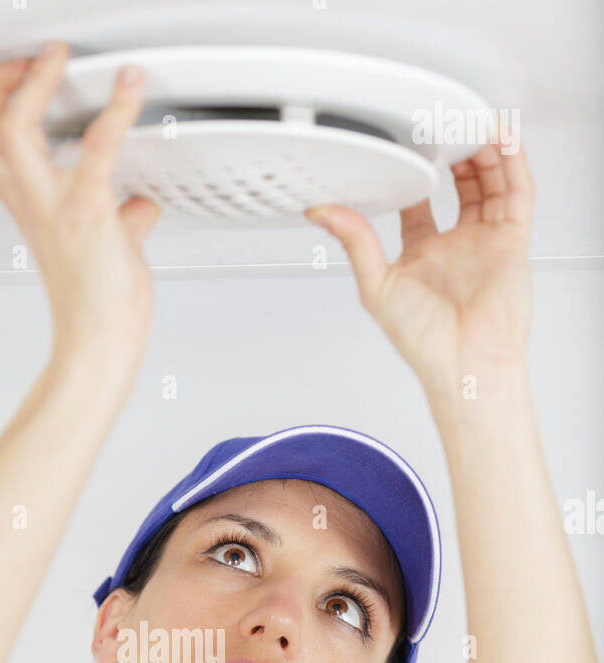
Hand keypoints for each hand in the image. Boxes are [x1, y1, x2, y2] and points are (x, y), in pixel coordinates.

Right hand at [0, 43, 162, 363]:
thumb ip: (124, 221)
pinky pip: (98, 149)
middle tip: (27, 62)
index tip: (15, 76)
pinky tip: (130, 85)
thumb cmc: (101, 307)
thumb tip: (140, 207)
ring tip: (57, 60)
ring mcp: (56, 206)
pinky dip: (117, 109)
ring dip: (32, 84)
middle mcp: (33, 202)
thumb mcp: (110, 250)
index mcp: (29, 206)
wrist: (102, 344)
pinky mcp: (89, 213)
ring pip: (10, 132)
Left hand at [304, 135, 534, 391]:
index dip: (415, 173)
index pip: (421, 204)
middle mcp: (457, 246)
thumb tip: (322, 211)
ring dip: (482, 149)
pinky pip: (518, 192)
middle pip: (461, 186)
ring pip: (490, 182)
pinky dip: (511, 161)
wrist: (464, 363)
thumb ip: (354, 241)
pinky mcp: (512, 240)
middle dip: (453, 152)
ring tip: (468, 120)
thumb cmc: (425, 341)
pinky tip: (500, 137)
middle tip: (440, 123)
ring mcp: (486, 241)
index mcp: (423, 255)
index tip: (406, 146)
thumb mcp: (375, 284)